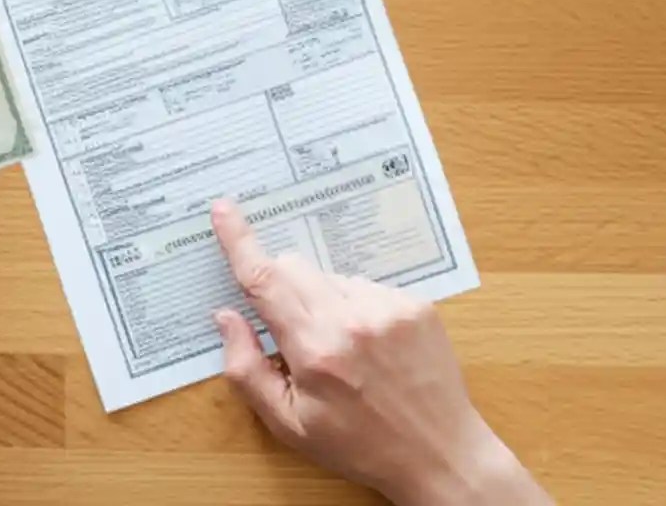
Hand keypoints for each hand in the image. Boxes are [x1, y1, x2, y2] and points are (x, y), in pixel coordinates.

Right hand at [210, 200, 549, 505]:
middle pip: (294, 267)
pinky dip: (355, 307)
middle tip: (292, 332)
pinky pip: (365, 286)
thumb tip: (227, 317)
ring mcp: (389, 307)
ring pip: (329, 276)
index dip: (239, 241)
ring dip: (321, 301)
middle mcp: (353, 319)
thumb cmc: (360, 445)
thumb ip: (246, 369)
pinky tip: (370, 346)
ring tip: (343, 350)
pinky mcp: (415, 304)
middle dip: (279, 287)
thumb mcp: (288, 424)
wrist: (440, 454)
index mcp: (315, 349)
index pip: (265, 280)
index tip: (224, 210)